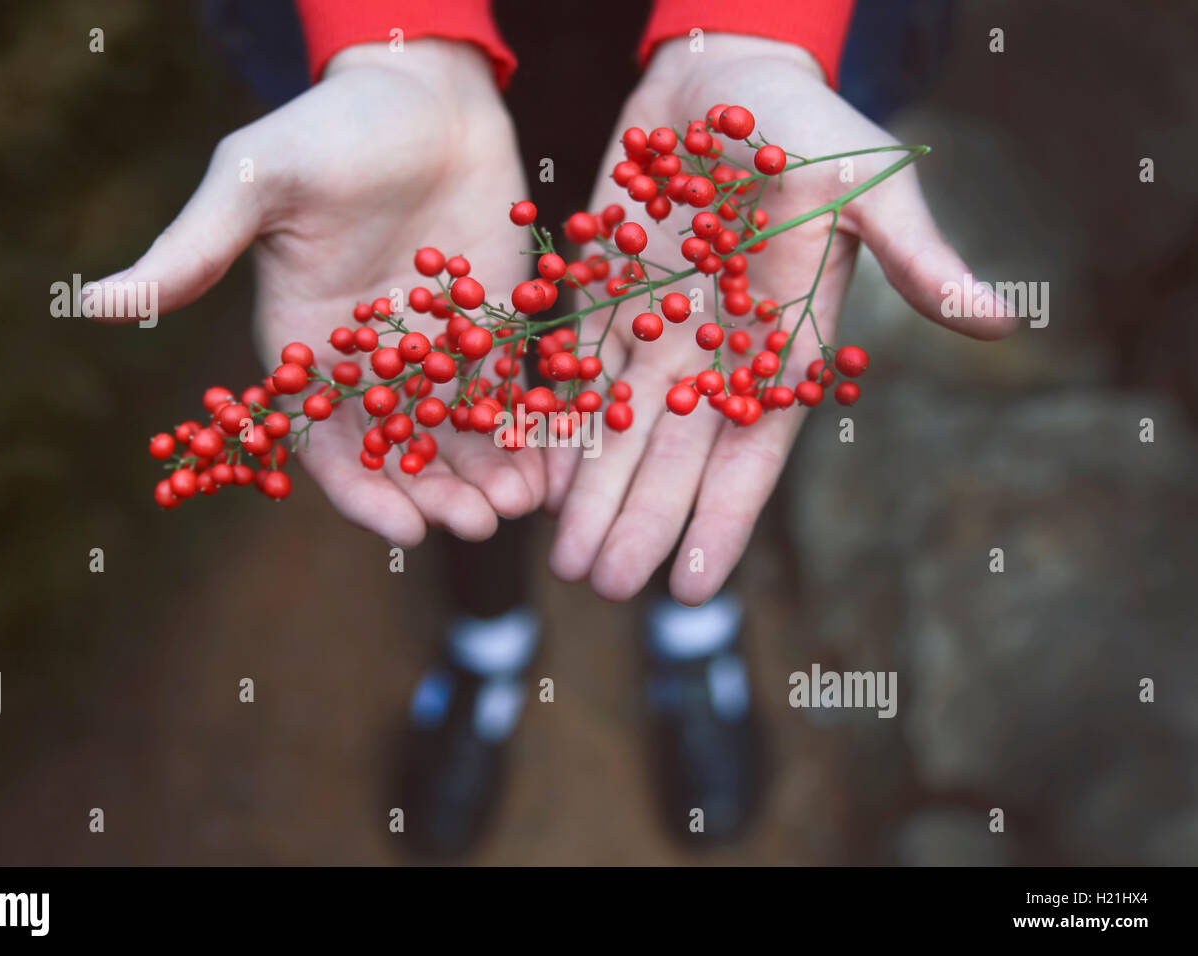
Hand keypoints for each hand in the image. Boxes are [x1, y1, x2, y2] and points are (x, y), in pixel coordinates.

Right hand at [96, 40, 541, 545]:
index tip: (407, 529)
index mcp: (309, 347)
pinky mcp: (491, 327)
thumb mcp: (256, 179)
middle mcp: (373, 363)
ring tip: (524, 502)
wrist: (422, 90)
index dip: (364, 493)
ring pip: (463, 435)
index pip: (330, 443)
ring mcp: (437, 350)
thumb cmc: (330, 127)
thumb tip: (88, 302)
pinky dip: (532, 432)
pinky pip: (512, 395)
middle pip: (405, 454)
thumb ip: (192, 248)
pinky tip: (556, 461)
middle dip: (441, 494)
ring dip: (492, 474)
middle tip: (482, 523)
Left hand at [546, 35, 1017, 604]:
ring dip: (594, 494)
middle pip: (673, 457)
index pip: (750, 451)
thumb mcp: (869, 182)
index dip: (720, 518)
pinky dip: (562, 425)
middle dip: (638, 522)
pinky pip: (580, 375)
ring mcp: (657, 330)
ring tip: (565, 560)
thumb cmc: (809, 124)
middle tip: (599, 587)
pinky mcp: (606, 298)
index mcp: (780, 343)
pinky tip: (539, 477)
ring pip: (621, 430)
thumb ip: (917, 256)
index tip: (689, 587)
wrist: (726, 72)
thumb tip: (1000, 323)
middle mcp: (716, 354)